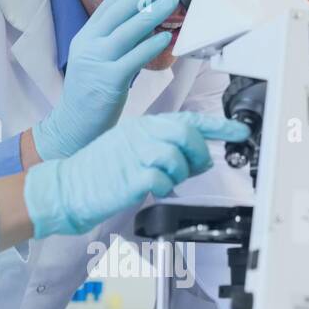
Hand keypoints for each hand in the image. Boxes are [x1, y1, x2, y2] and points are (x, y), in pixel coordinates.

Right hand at [24, 112, 249, 237]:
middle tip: (193, 167)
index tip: (240, 132)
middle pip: (186, 135)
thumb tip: (199, 158)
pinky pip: (163, 180)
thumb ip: (164, 149)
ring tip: (163, 180)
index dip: (219, 126)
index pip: (187, 120)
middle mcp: (139, 135)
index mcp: (142, 126)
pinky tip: (151, 188)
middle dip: (197, 154)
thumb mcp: (132, 150)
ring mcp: (134, 154)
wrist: (68, 186)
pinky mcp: (131, 176)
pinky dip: (163, 188)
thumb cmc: (99, 171)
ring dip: (178, 175)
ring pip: (177, 158)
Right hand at [32, 0, 177, 160]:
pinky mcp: (108, 81)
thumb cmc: (91, 94)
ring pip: (127, 31)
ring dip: (152, 13)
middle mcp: (88, 45)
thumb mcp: (97, 60)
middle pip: (118, 12)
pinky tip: (166, 37)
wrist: (74, 126)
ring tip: (173, 0)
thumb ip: (116, 42)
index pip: (109, 5)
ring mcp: (97, 62)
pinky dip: (151, 45)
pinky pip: (133, 59)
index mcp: (85, 37)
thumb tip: (147, 25)